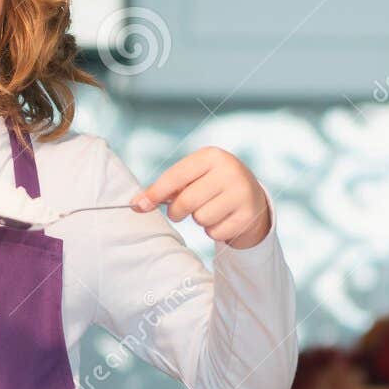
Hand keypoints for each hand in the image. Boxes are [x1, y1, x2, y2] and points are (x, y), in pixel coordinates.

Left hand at [131, 147, 272, 248]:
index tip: (138, 206)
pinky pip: (216, 232)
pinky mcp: (248, 214)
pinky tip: (223, 219)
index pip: (175, 176)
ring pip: (202, 218)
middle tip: (180, 212)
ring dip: (199, 220)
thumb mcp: (194, 177)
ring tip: (210, 210)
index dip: (155, 193)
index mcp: (211, 156)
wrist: (251, 196)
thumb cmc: (210, 185)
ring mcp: (242, 192)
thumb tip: (138, 204)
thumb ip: (168, 187)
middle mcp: (229, 170)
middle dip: (177, 211)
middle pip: (187, 201)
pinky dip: (214, 231)